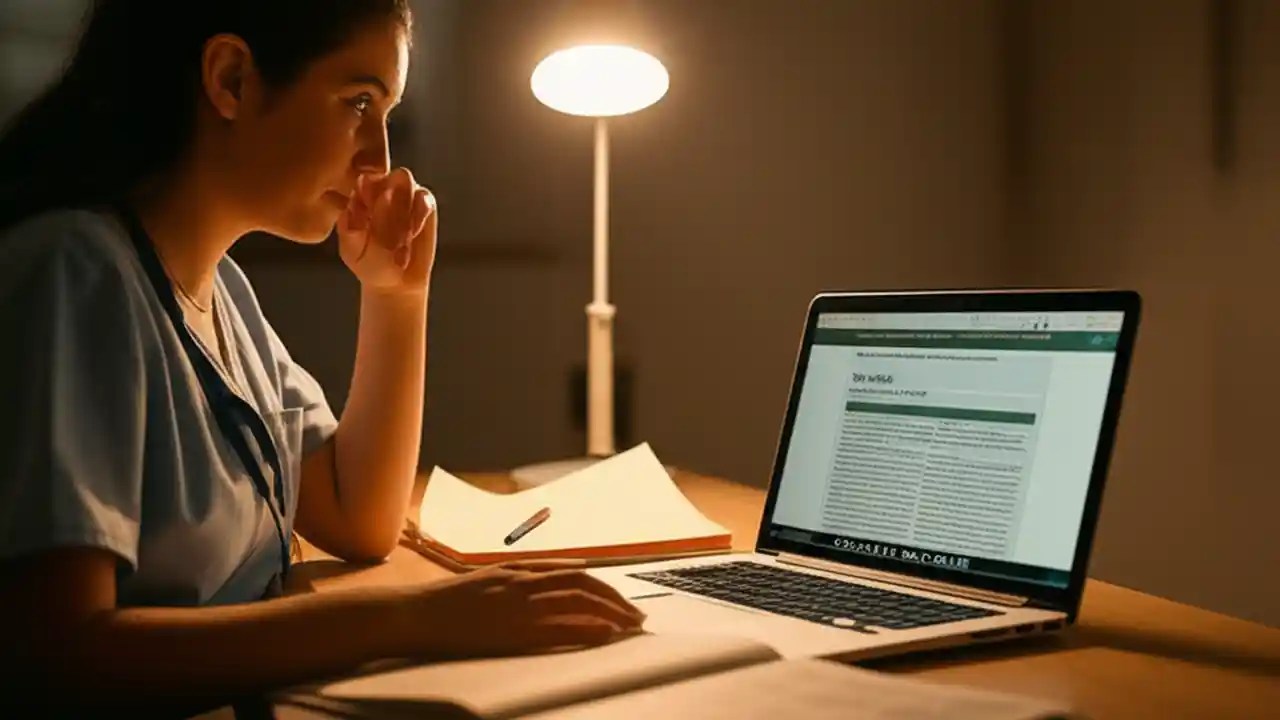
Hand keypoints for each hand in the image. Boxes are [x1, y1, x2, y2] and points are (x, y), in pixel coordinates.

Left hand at [337, 168, 436, 293]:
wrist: (395, 282)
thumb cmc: (369, 264)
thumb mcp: (352, 251)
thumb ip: (351, 229)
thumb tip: (355, 206)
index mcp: (359, 197)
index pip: (363, 180)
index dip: (366, 191)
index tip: (367, 210)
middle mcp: (382, 190)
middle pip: (386, 175)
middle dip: (387, 197)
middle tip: (385, 224)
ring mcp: (405, 195)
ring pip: (406, 182)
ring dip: (402, 207)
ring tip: (399, 237)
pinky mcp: (425, 205)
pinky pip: (425, 198)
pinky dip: (419, 214)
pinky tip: (413, 233)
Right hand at [394, 562, 646, 658]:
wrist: (418, 613)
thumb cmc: (450, 602)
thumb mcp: (489, 579)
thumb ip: (520, 578)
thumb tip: (553, 579)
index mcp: (519, 570)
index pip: (573, 572)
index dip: (603, 586)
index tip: (623, 600)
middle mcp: (524, 582)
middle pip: (582, 584)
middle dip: (615, 599)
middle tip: (637, 617)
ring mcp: (519, 605)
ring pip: (577, 601)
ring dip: (610, 613)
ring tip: (631, 626)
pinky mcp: (512, 630)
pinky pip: (559, 628)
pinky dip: (586, 629)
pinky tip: (605, 635)